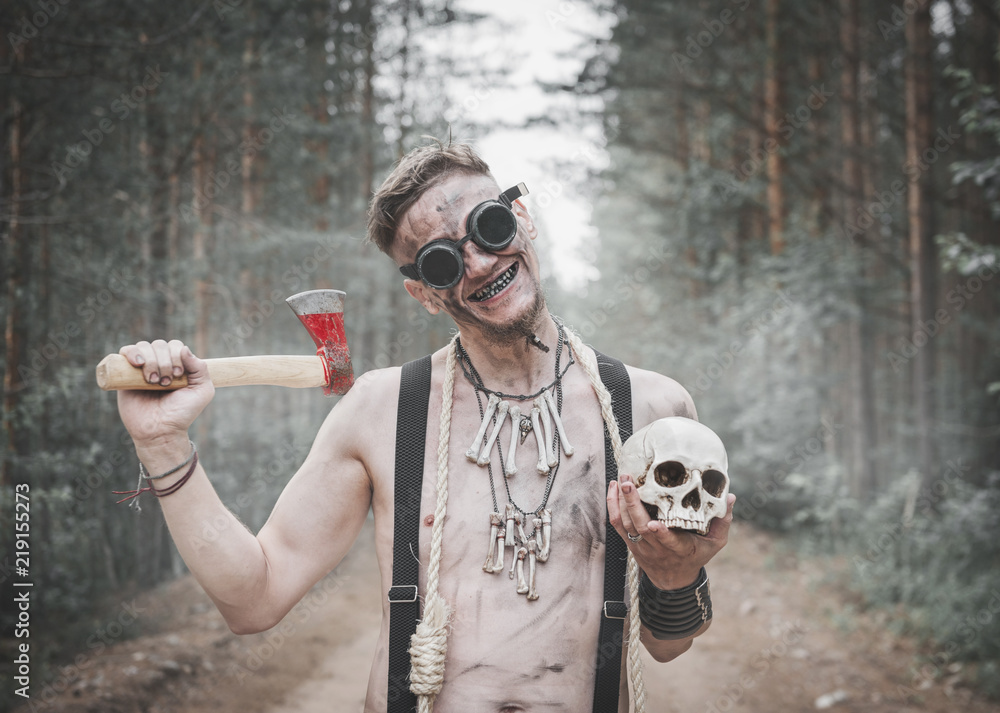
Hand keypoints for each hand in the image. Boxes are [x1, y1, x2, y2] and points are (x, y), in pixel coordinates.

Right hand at [116, 340, 214, 448]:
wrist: (161, 431)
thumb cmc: (182, 413)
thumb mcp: (202, 391)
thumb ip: (200, 368)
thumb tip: (184, 348)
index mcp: (177, 365)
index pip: (175, 346)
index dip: (177, 355)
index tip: (178, 375)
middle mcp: (159, 364)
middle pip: (159, 344)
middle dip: (164, 361)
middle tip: (166, 382)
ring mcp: (141, 369)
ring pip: (143, 346)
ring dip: (150, 360)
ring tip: (153, 381)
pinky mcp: (124, 375)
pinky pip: (124, 352)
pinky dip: (131, 352)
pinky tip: (138, 364)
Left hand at [607, 473, 734, 589]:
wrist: (673, 580)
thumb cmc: (697, 555)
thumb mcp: (715, 543)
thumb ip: (722, 521)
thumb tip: (730, 497)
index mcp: (679, 549)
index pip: (668, 542)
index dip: (660, 533)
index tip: (654, 523)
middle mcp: (657, 548)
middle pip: (640, 527)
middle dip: (632, 503)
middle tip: (628, 482)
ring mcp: (640, 546)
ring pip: (626, 524)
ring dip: (620, 501)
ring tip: (621, 479)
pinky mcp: (630, 541)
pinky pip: (616, 524)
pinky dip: (612, 505)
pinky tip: (613, 487)